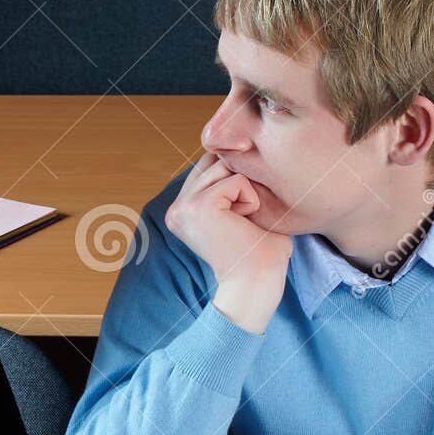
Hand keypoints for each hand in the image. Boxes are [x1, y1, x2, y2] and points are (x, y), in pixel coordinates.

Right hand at [163, 152, 291, 333]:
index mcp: (181, 210)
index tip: (242, 215)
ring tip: (242, 224)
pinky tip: (244, 225)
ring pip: (226, 167)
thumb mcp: (239, 210)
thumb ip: (233, 183)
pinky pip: (237, 180)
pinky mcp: (199, 205)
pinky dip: (251, 200)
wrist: (255, 284)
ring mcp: (183, 206)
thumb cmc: (257, 253)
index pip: (209, 167)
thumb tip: (239, 150)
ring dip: (246, 193)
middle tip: (244, 222)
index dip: (235, 180)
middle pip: (217, 162)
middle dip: (241, 184)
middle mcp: (176, 208)